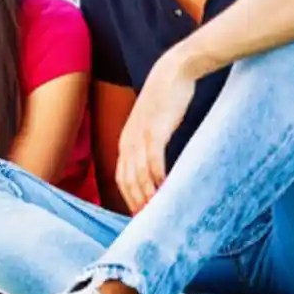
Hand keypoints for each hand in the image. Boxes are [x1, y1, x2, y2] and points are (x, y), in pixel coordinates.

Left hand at [117, 48, 197, 213]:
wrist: (173, 72)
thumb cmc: (166, 101)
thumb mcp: (153, 126)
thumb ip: (151, 145)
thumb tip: (156, 166)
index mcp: (124, 141)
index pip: (120, 177)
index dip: (127, 198)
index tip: (138, 215)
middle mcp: (127, 140)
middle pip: (126, 180)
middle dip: (135, 202)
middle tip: (147, 221)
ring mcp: (139, 136)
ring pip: (138, 174)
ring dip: (146, 195)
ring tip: (156, 211)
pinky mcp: (154, 130)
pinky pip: (153, 160)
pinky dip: (157, 177)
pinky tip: (165, 189)